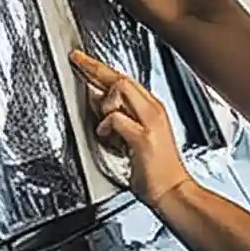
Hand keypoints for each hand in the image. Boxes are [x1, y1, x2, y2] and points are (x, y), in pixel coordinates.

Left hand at [70, 50, 192, 206]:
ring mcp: (150, 123)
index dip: (100, 68)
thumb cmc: (156, 169)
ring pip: (119, 91)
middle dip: (94, 68)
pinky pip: (116, 118)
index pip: (124, 79)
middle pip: (120, 78)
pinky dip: (106, 126)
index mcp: (151, 109)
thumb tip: (96, 99)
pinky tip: (108, 138)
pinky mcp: (144, 138)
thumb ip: (117, 116)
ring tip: (106, 129)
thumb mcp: (133, 137)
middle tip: (76, 60)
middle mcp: (153, 111)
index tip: (82, 59)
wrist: (173, 191)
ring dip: (104, 106)